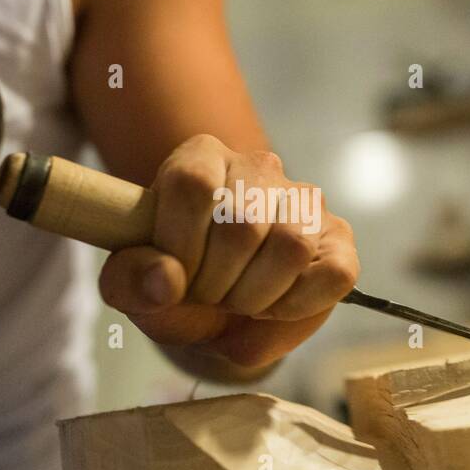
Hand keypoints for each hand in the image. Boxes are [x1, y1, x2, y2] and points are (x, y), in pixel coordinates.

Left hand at [97, 135, 358, 371]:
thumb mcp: (135, 288)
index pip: (194, 185)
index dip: (180, 244)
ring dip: (256, 297)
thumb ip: (130, 281)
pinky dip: (297, 307)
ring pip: (291, 246)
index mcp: (201, 157)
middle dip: (216, 283)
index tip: (173, 277)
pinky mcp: (339, 239)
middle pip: (243, 224)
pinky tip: (273, 306)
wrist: (219, 312)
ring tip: (239, 301)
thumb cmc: (177, 285)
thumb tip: (165, 280)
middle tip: (207, 296)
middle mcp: (258, 167)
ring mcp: (304, 200)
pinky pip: (332, 274)